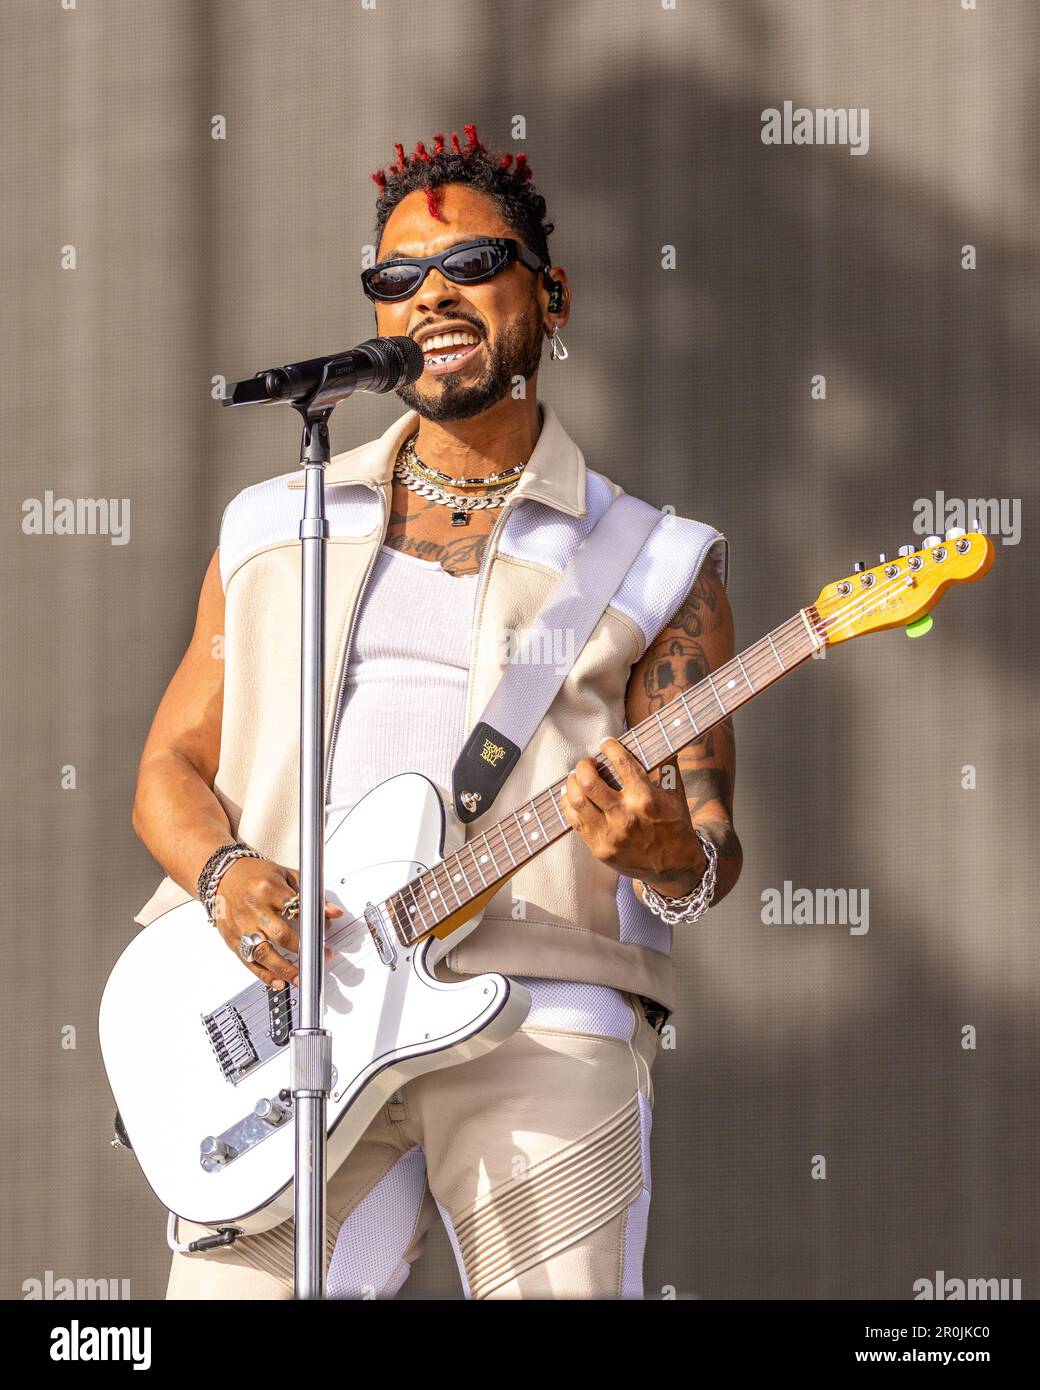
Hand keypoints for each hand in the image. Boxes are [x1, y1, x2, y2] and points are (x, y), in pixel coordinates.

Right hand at [211, 859, 341, 988]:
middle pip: (281, 934)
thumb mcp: (287, 876)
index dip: (313, 923)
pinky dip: (264, 974)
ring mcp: (241, 926)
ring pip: (263, 952)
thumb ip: (311, 895)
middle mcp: (253, 908)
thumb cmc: (256, 875)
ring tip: (300, 978)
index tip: (324, 932)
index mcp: (269, 889)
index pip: (297, 910)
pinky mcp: (232, 939)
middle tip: (321, 957)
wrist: (223, 876)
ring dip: (283, 969)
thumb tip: (334, 913)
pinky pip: (248, 961)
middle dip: (304, 949)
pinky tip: (277, 982)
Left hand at [560, 738, 705, 894]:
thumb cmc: (676, 827)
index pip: (620, 762)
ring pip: (578, 801)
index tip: (605, 743)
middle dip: (584, 765)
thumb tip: (661, 738)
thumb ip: (667, 766)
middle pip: (589, 781)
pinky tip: (571, 797)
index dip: (609, 746)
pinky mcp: (600, 849)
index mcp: (646, 798)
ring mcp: (611, 834)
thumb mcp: (676, 794)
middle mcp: (626, 815)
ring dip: (572, 784)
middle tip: (587, 762)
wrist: (674, 868)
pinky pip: (575, 822)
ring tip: (576, 778)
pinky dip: (569, 805)